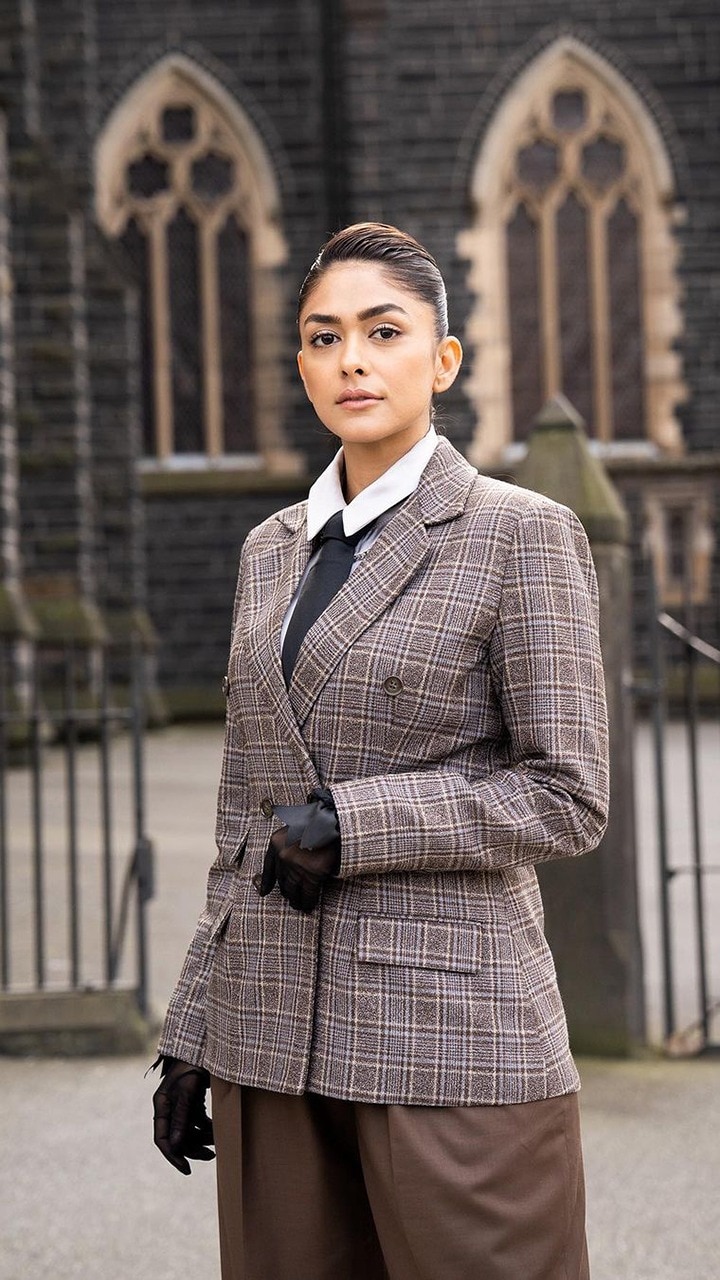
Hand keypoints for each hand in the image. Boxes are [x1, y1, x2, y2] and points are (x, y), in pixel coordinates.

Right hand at [152, 1057, 214, 1174]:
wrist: (205, 1046)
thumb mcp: (187, 1091)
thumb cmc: (193, 1065)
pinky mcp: (194, 1101)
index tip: (186, 1169)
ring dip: (203, 1139)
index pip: (162, 1138)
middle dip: (193, 1149)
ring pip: (190, 1131)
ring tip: (219, 1142)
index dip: (172, 1156)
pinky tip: (219, 1130)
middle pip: (178, 1137)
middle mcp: (170, 1107)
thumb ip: (181, 1118)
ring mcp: (182, 1104)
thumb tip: (175, 1145)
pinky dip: (208, 1127)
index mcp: (162, 1105)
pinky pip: (199, 1122)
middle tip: (212, 1156)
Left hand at [255, 792, 340, 912]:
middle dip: (286, 891)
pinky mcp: (313, 873)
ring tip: (298, 905)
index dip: (266, 882)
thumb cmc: (316, 823)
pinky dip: (308, 901)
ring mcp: (297, 865)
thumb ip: (287, 844)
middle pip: (282, 880)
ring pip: (293, 889)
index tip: (264, 892)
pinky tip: (309, 906)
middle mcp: (283, 855)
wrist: (332, 821)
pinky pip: (308, 893)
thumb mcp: (295, 828)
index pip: (269, 867)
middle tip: (290, 898)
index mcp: (276, 842)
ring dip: (295, 900)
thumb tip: (284, 862)